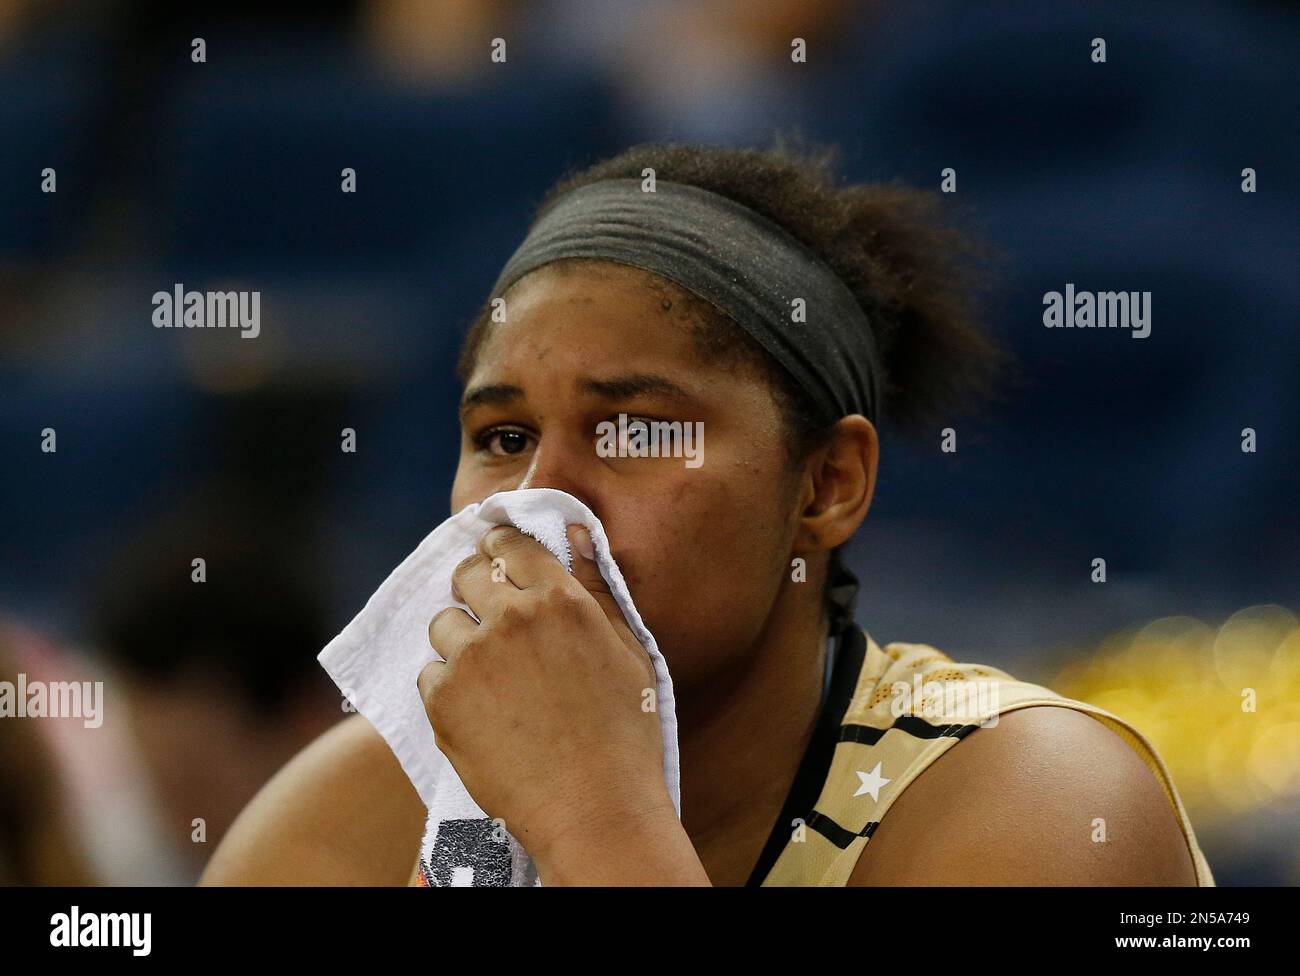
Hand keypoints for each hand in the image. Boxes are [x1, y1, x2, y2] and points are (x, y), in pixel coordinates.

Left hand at [417, 523, 673, 867]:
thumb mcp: (629, 651)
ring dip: (460, 639)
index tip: (498, 558)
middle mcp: (511, 618)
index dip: (500, 547)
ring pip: (443, 623)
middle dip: (474, 585)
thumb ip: (597, 589)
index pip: (511, 545)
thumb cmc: (625, 731)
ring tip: (489, 674)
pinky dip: (449, 686)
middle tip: (488, 611)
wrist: (594, 807)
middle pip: (468, 573)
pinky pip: (430, 672)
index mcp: (560, 599)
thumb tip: (576, 534)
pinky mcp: (443, 699)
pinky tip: (482, 710)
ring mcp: (472, 658)